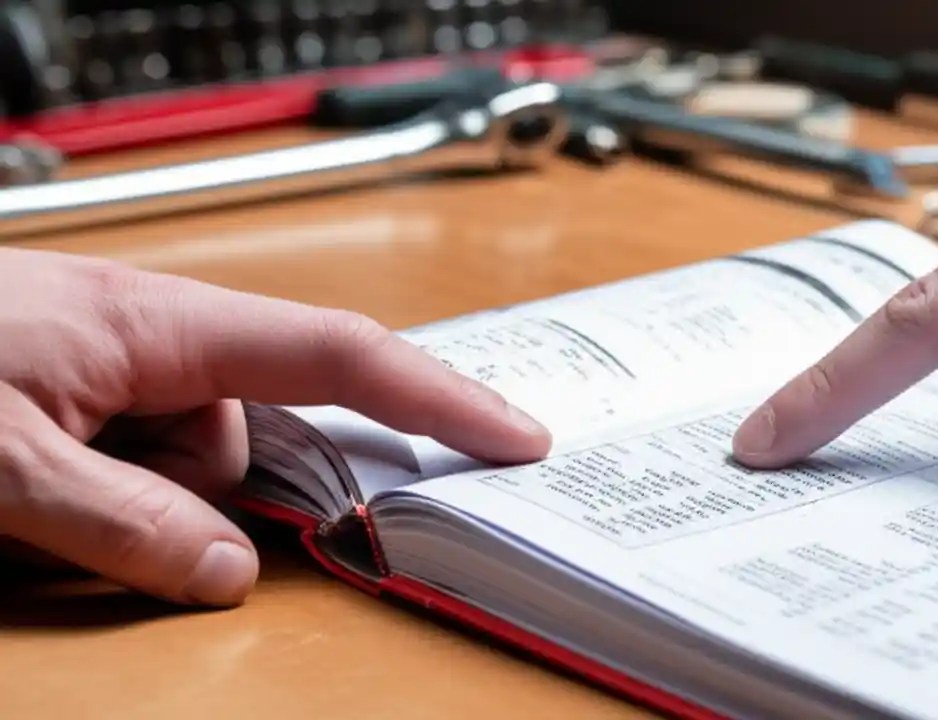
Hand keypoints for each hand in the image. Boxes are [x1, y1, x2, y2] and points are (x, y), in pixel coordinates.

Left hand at [0, 249, 549, 605]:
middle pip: (265, 434)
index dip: (440, 397)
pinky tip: (36, 496)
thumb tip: (226, 575)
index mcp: (164, 325)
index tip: (516, 437)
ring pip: (200, 470)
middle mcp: (161, 340)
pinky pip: (152, 473)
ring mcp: (126, 370)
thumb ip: (122, 522)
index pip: (340, 355)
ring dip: (145, 512)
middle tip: (139, 518)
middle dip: (229, 497)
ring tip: (32, 499)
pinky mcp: (96, 399)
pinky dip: (119, 504)